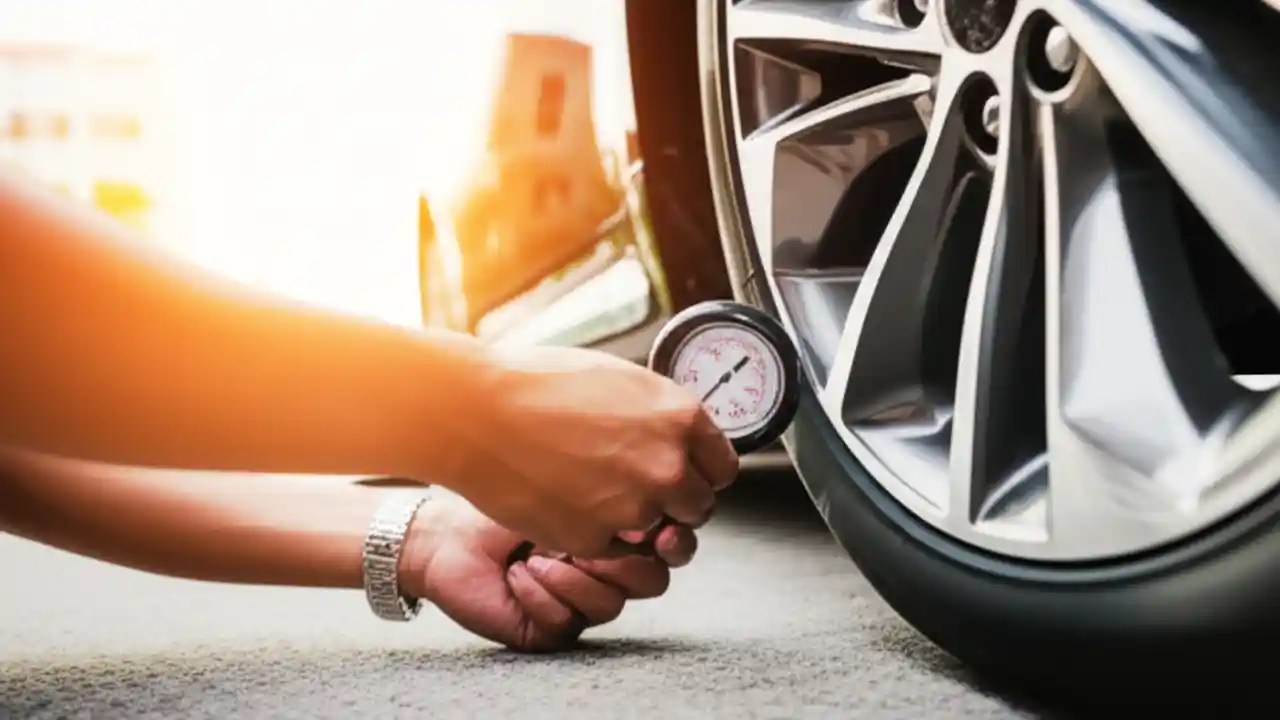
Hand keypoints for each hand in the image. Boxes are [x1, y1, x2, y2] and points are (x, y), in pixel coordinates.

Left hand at [400, 492, 697, 651]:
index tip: (659, 527)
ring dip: (575, 576)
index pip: (672, 544)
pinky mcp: (550, 628)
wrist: (448, 531)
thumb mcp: (571, 478)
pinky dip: (541, 594)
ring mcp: (580, 602)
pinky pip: (567, 622)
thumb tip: (660, 491)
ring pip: (611, 606)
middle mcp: (605, 571)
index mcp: (620, 531)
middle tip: (594, 542)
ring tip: (538, 554)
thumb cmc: (506, 494)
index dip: (672, 539)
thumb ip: (619, 482)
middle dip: (625, 560)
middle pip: (653, 581)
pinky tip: (518, 573)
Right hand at [451, 345, 738, 556]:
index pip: (723, 467)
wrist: (477, 412)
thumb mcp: (619, 378)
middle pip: (698, 508)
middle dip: (672, 500)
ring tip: (589, 485)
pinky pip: (610, 547)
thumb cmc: (537, 384)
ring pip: (654, 531)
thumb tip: (679, 434)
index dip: (701, 471)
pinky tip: (566, 498)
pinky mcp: (595, 539)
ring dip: (632, 517)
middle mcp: (667, 466)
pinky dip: (593, 532)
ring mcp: (633, 507)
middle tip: (634, 484)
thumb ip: (659, 412)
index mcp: (681, 418)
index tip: (686, 473)